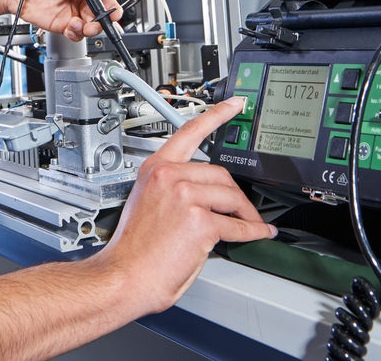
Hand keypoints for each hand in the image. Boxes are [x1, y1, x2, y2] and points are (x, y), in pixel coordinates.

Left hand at [6, 0, 120, 41]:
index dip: (110, 5)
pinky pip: (76, 33)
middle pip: (99, 14)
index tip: (114, 13)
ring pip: (90, 26)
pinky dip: (77, 34)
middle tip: (95, 23)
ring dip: (90, 29)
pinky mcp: (62, 25)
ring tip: (80, 25)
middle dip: (101, 21)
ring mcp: (71, 13)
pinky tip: (70, 27)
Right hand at [94, 96, 275, 313]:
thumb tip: (203, 196)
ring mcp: (185, 196)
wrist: (123, 276)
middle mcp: (169, 177)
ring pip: (231, 198)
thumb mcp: (148, 205)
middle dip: (235, 195)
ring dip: (245, 214)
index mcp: (155, 169)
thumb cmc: (133, 250)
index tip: (234, 104)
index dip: (217, 115)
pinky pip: (237, 225)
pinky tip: (257, 234)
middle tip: (242, 210)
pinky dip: (252, 232)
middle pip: (220, 174)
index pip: (189, 131)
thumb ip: (173, 191)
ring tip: (249, 224)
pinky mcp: (200, 221)